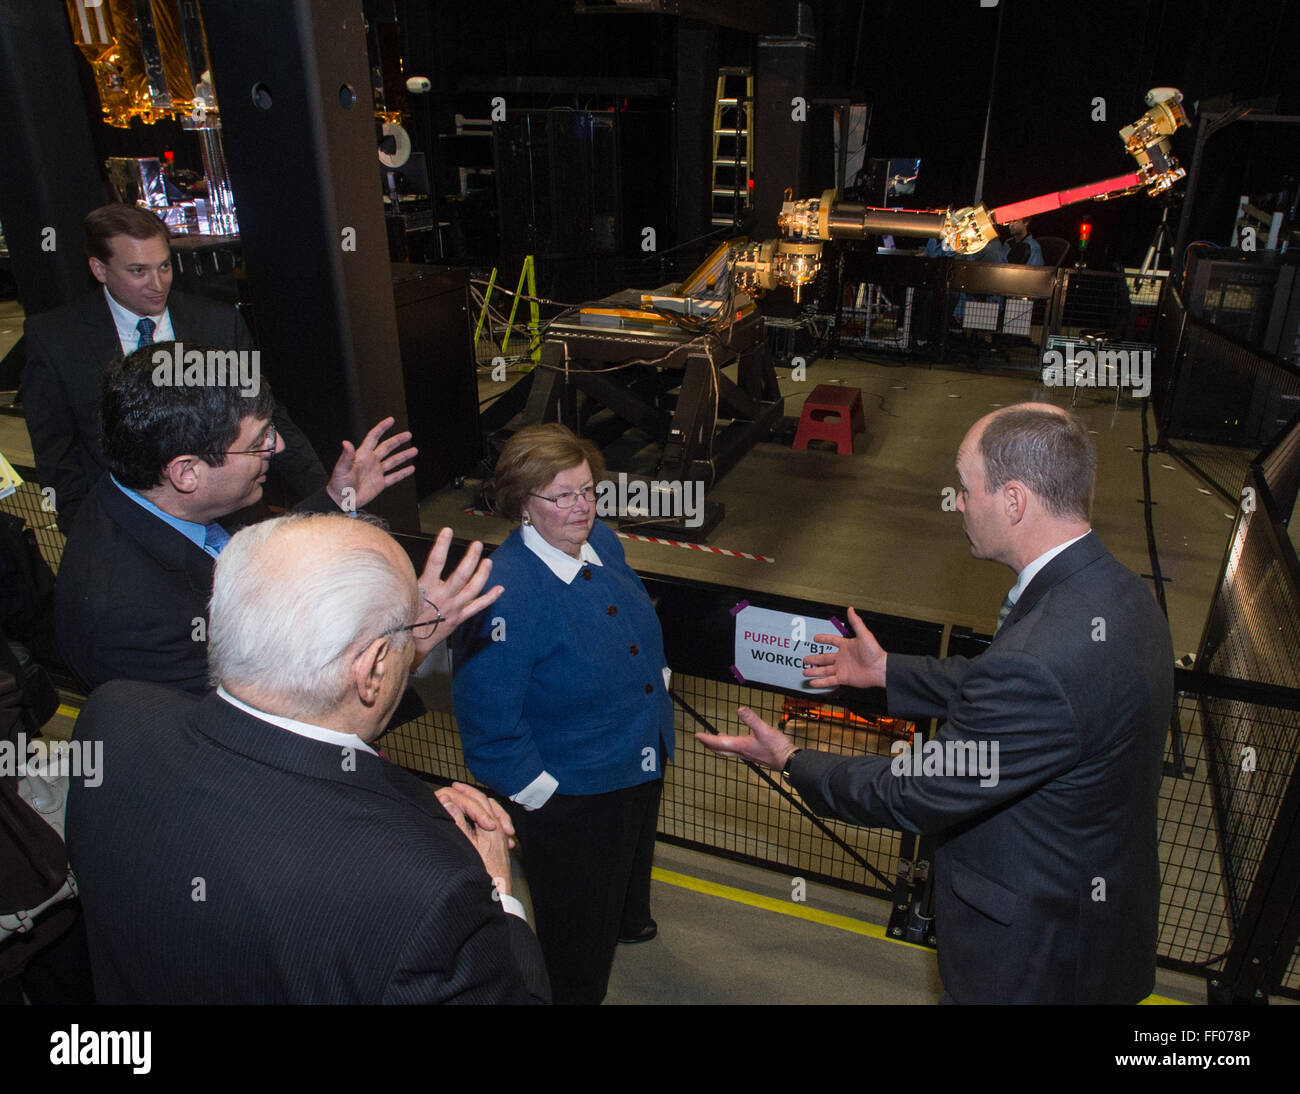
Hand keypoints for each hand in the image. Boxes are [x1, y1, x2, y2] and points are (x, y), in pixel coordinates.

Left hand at [326, 416, 416, 510]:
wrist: (341, 502)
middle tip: (408, 434)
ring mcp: (376, 472)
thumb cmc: (338, 485)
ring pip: (393, 461)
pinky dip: (403, 473)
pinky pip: (394, 477)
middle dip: (397, 440)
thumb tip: (346, 443)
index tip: (391, 420)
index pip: (373, 437)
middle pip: (387, 447)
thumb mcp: (341, 469)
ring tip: (414, 450)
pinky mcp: (380, 484)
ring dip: (403, 455)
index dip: (382, 428)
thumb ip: (346, 456)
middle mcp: (371, 461)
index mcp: (362, 455)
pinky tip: (411, 469)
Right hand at [412, 527, 503, 659]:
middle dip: (471, 558)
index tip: (448, 530)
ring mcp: (454, 608)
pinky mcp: (459, 618)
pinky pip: (478, 607)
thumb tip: (410, 562)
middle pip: (461, 574)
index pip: (436, 562)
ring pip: (473, 588)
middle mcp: (443, 597)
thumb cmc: (404, 617)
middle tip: (477, 545)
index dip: (442, 545)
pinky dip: (490, 597)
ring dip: (483, 574)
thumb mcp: (403, 595)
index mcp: (426, 589)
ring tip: (488, 561)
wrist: (410, 644)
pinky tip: (499, 588)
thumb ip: (413, 580)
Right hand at [436, 781, 514, 893]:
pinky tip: (480, 822)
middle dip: (471, 794)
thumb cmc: (484, 873)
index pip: (478, 800)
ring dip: (480, 804)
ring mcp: (501, 837)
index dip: (463, 794)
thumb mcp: (466, 845)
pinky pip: (495, 823)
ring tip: (469, 801)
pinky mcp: (500, 846)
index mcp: (491, 825)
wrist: (499, 894)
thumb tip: (447, 801)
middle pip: (487, 803)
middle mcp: (499, 828)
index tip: (452, 790)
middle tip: (457, 787)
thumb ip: (457, 821)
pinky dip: (487, 816)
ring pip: (492, 812)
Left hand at [695, 706, 798, 771]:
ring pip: (728, 751)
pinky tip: (737, 741)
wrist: (787, 761)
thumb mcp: (764, 730)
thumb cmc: (776, 748)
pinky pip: (736, 751)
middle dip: (709, 744)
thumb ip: (752, 719)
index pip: (718, 743)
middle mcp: (741, 752)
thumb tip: (740, 710)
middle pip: (720, 750)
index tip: (697, 735)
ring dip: (719, 745)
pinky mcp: (753, 754)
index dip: (706, 739)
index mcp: (740, 746)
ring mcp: (747, 754)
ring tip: (715, 739)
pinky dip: (730, 746)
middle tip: (701, 739)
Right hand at [802, 607, 887, 690]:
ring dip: (814, 671)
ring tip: (805, 671)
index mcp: (846, 646)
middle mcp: (843, 658)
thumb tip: (851, 609)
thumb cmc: (875, 652)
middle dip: (814, 659)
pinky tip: (813, 682)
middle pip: (824, 658)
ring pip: (824, 670)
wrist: (880, 669)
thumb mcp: (864, 635)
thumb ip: (856, 622)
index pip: (832, 641)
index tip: (816, 638)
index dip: (824, 639)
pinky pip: (829, 680)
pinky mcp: (844, 678)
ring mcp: (842, 668)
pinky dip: (820, 682)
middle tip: (805, 659)